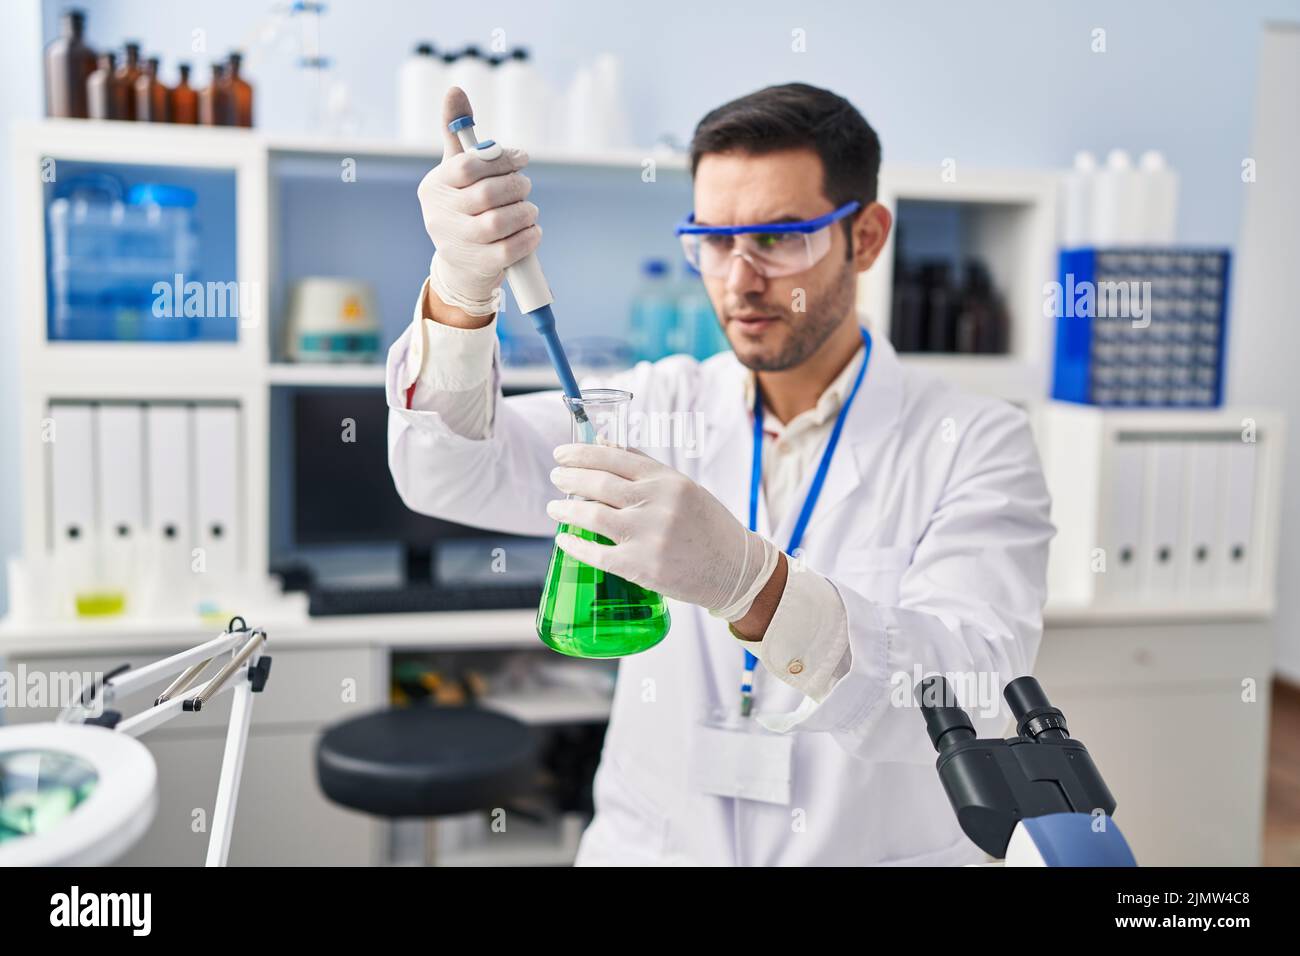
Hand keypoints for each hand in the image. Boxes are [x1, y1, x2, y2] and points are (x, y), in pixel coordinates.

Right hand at [417, 87, 540, 316]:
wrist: (461, 265)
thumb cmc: (463, 207)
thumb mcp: (456, 171)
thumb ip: (457, 132)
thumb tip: (455, 89)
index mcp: (435, 186)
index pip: (468, 166)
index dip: (501, 159)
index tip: (521, 158)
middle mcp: (440, 214)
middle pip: (486, 194)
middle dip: (516, 186)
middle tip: (526, 185)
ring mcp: (457, 242)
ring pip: (498, 222)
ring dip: (524, 212)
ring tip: (529, 209)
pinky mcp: (478, 265)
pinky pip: (510, 249)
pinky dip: (529, 238)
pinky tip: (533, 231)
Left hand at [546, 443, 780, 621]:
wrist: (734, 570)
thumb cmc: (707, 526)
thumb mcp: (682, 487)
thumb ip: (643, 465)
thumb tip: (603, 442)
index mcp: (667, 480)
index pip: (614, 457)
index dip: (582, 453)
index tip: (561, 453)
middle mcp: (657, 503)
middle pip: (599, 483)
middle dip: (569, 477)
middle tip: (555, 476)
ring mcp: (649, 535)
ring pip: (593, 515)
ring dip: (566, 509)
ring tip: (553, 507)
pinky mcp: (642, 567)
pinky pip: (597, 554)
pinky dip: (575, 546)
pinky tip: (563, 540)